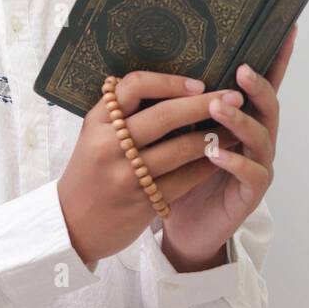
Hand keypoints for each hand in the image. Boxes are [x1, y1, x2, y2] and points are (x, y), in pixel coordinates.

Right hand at [57, 70, 243, 268]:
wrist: (72, 226)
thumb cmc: (91, 172)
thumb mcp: (95, 135)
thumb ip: (123, 113)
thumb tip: (173, 85)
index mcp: (97, 122)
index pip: (134, 86)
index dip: (170, 82)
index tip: (198, 83)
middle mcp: (109, 145)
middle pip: (165, 116)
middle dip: (205, 104)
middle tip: (234, 97)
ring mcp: (126, 176)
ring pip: (181, 149)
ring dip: (214, 136)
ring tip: (236, 127)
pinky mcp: (142, 202)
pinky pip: (185, 179)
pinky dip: (207, 166)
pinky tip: (222, 157)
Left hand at [159, 24, 297, 269]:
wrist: (184, 226)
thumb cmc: (183, 173)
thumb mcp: (180, 132)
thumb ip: (185, 102)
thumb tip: (167, 57)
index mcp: (244, 118)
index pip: (264, 82)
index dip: (277, 58)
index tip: (287, 28)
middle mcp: (257, 138)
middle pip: (268, 106)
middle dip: (258, 86)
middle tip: (242, 70)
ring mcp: (258, 165)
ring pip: (260, 137)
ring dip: (240, 120)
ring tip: (218, 107)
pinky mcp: (251, 193)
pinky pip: (250, 174)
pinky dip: (234, 162)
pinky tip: (215, 154)